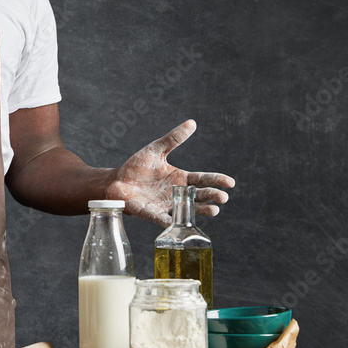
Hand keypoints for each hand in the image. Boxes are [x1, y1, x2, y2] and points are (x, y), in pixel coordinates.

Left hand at [106, 119, 235, 226]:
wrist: (117, 181)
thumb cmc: (137, 166)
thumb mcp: (156, 150)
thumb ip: (173, 139)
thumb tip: (192, 122)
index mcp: (180, 178)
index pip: (203, 179)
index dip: (217, 180)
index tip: (230, 182)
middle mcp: (177, 194)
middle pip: (200, 196)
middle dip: (212, 196)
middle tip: (223, 197)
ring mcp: (167, 206)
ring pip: (188, 210)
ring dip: (201, 211)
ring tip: (214, 210)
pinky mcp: (153, 214)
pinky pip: (165, 220)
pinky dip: (174, 223)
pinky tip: (183, 225)